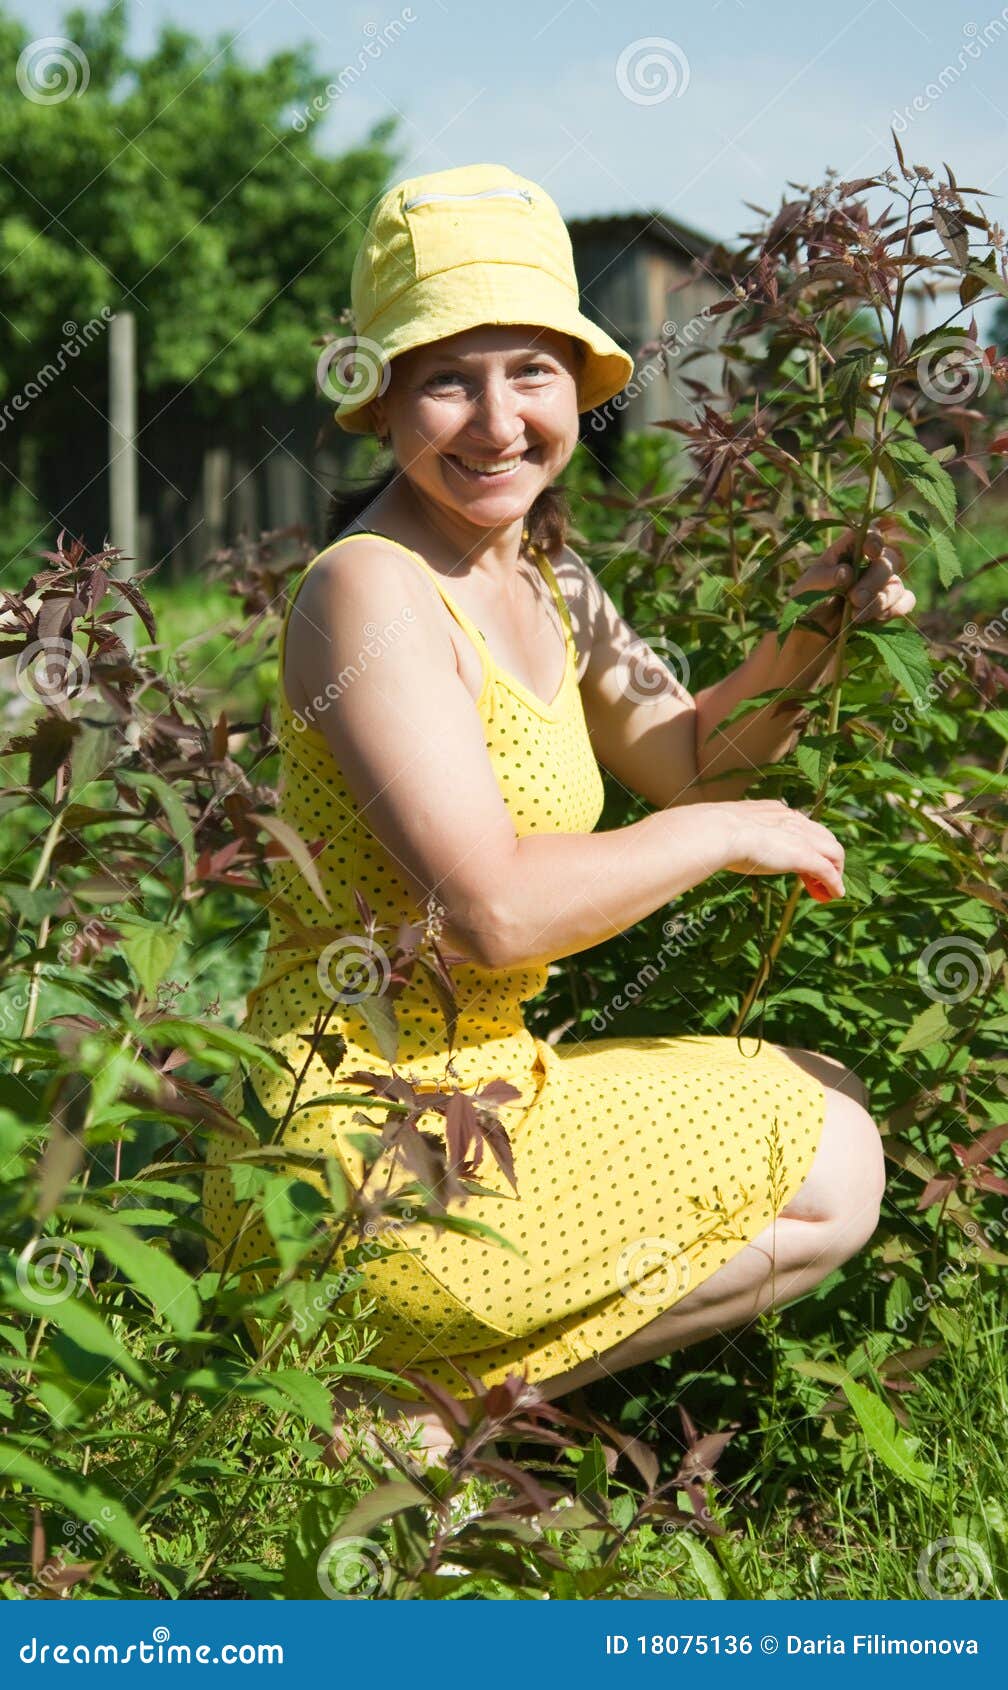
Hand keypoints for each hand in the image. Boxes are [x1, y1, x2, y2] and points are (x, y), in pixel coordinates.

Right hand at [719, 798, 845, 899]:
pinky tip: (834, 895)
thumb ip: (733, 834)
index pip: (801, 825)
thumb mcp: (729, 830)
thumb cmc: (716, 832)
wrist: (721, 832)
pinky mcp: (806, 857)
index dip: (806, 842)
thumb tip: (715, 844)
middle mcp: (794, 820)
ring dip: (835, 871)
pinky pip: (829, 872)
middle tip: (817, 877)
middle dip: (826, 856)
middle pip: (824, 837)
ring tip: (827, 889)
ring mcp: (802, 838)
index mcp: (775, 811)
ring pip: (834, 852)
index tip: (801, 857)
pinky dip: (835, 884)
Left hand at [790, 521, 916, 634]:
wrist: (813, 632)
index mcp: (850, 549)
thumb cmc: (809, 601)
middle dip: (874, 581)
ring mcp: (883, 583)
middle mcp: (871, 562)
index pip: (871, 534)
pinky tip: (877, 619)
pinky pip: (906, 601)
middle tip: (855, 599)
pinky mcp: (891, 604)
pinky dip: (894, 610)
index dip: (875, 540)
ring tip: (856, 616)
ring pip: (897, 585)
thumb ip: (826, 578)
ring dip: (879, 601)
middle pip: (889, 560)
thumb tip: (847, 572)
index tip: (870, 552)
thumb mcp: (809, 588)